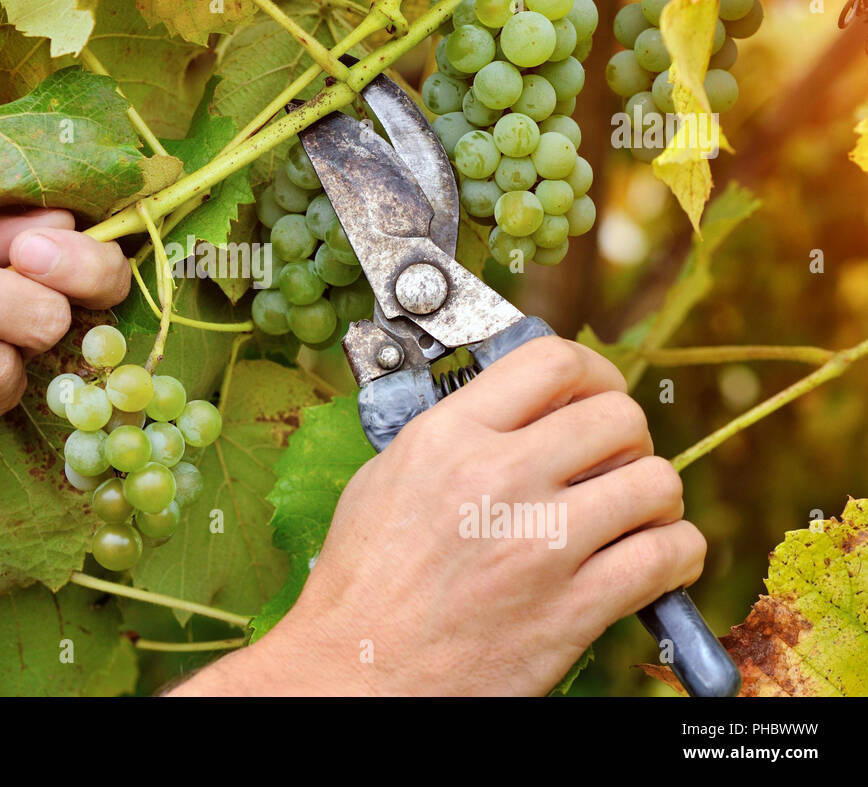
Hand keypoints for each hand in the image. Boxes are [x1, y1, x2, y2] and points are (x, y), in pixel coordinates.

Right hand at [174, 337, 704, 695]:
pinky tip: (655, 563)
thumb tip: (515, 408)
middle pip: (619, 416)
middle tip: (614, 464)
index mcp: (447, 438)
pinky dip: (677, 555)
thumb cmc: (364, 584)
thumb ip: (453, 434)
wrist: (358, 675)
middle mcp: (498, 478)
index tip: (596, 393)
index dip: (592, 372)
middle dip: (628, 438)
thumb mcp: (386, 480)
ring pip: (656, 481)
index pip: (551, 361)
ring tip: (634, 516)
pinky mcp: (573, 608)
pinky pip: (667, 555)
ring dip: (655, 497)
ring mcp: (541, 543)